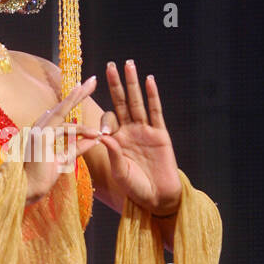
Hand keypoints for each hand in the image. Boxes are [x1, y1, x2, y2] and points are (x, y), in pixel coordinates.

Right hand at [7, 75, 101, 204]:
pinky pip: (65, 131)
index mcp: (42, 131)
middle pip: (61, 107)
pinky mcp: (42, 138)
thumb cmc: (41, 178)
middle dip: (78, 93)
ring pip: (63, 114)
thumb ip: (76, 149)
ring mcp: (39, 131)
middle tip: (92, 80)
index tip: (84, 90)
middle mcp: (38, 128)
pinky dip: (81, 133)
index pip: (60, 113)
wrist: (26, 190)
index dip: (72, 101)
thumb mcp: (63, 160)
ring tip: (96, 105)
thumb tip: (93, 141)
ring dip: (80, 108)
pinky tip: (96, 133)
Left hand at [96, 61, 181, 215]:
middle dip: (116, 84)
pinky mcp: (160, 135)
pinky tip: (149, 81)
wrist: (157, 199)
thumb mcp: (120, 173)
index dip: (103, 121)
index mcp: (116, 141)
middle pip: (121, 103)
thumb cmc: (135, 189)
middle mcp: (130, 132)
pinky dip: (153, 96)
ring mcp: (145, 131)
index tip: (103, 132)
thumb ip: (113, 155)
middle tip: (110, 65)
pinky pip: (156, 112)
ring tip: (129, 65)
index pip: (107, 121)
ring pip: (138, 102)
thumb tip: (104, 136)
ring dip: (133, 83)